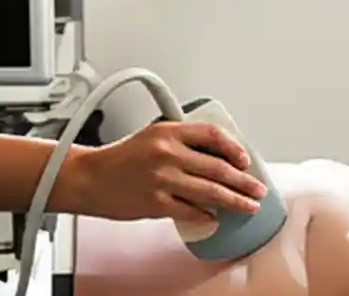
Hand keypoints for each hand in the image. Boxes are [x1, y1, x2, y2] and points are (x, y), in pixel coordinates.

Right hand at [65, 121, 268, 223]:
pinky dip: (207, 215)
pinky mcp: (157, 202)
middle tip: (257, 189)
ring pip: (210, 192)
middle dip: (244, 181)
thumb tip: (215, 157)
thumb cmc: (119, 158)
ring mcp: (163, 179)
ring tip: (249, 206)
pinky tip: (216, 218)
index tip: (245, 159)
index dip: (234, 147)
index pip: (212, 134)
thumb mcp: (151, 136)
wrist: (90, 178)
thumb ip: (180, 142)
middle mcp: (167, 153)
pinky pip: (191, 211)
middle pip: (218, 167)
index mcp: (167, 131)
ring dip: (235, 200)